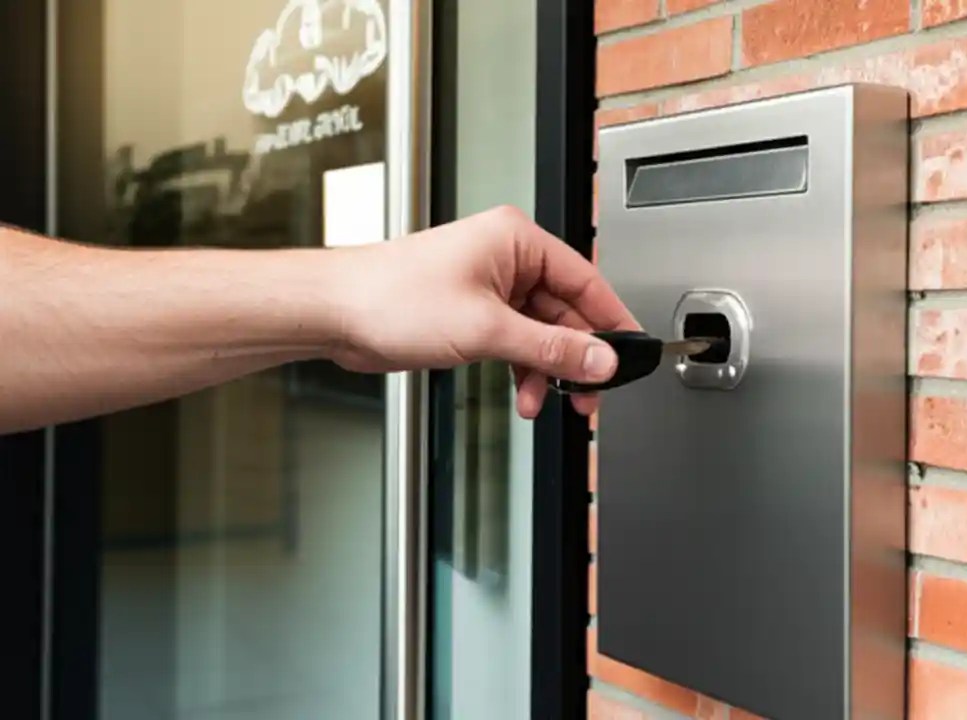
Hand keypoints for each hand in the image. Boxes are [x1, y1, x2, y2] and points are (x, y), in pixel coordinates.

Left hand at [328, 205, 637, 417]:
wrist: (336, 314)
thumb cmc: (391, 297)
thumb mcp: (487, 329)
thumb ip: (552, 348)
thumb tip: (600, 359)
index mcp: (517, 241)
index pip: (586, 280)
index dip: (611, 322)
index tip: (629, 354)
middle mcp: (506, 259)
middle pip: (566, 312)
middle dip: (576, 357)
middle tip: (590, 393)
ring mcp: (489, 287)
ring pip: (541, 332)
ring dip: (546, 370)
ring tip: (545, 400)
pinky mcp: (473, 313)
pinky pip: (516, 342)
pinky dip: (522, 369)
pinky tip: (521, 394)